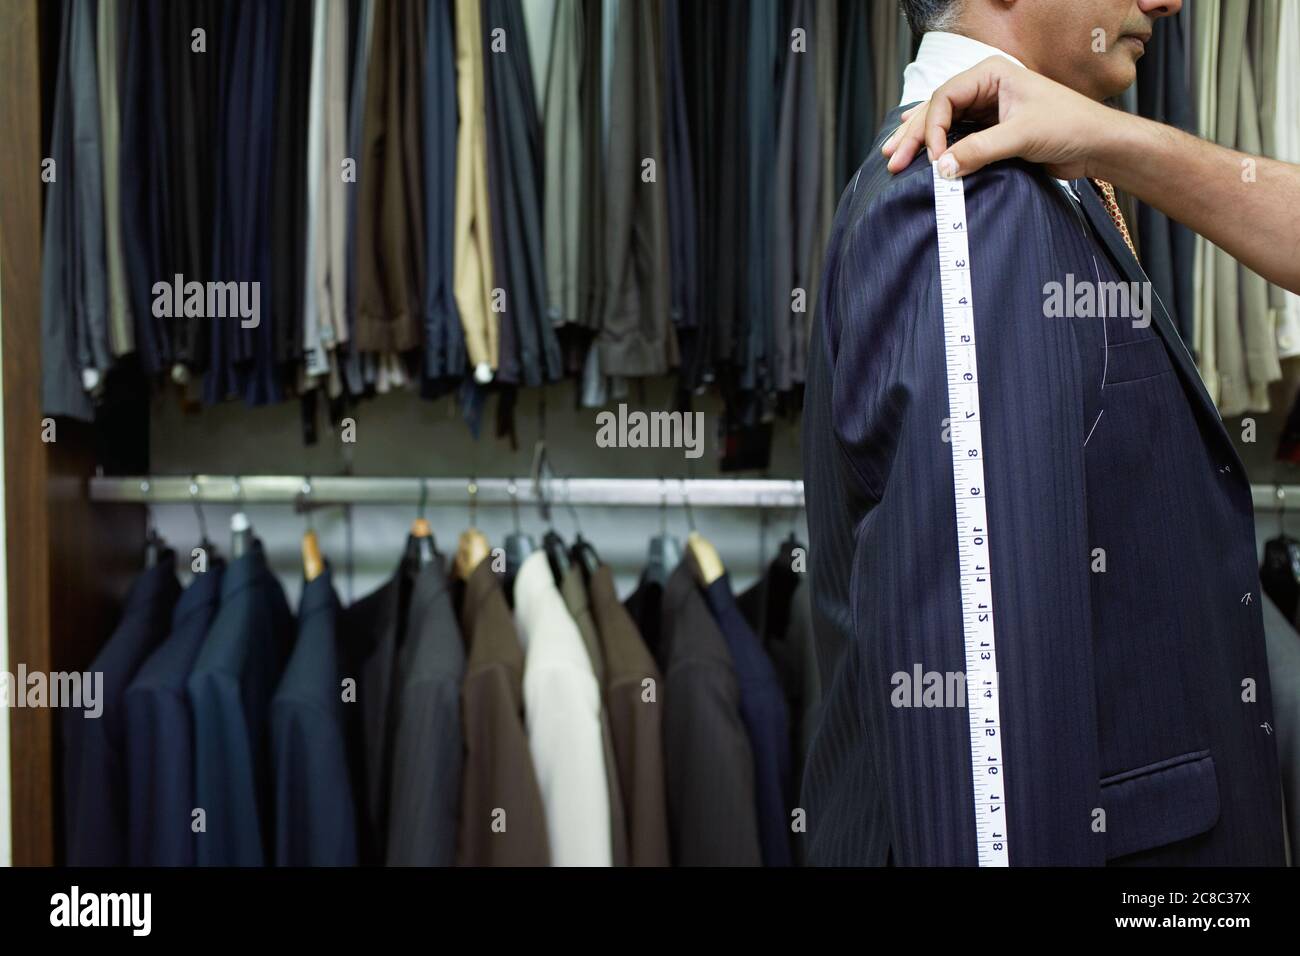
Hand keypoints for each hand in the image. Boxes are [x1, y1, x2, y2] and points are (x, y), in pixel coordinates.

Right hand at [880, 56, 1116, 180]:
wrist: (1097, 144)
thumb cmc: (1069, 126)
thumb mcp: (1021, 136)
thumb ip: (979, 150)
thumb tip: (940, 168)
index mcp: (992, 74)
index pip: (945, 98)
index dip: (932, 128)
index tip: (931, 157)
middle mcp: (986, 87)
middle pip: (938, 109)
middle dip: (914, 135)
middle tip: (892, 158)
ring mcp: (987, 108)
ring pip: (943, 123)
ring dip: (919, 141)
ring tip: (893, 156)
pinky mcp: (992, 129)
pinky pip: (956, 135)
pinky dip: (936, 144)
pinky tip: (918, 147)